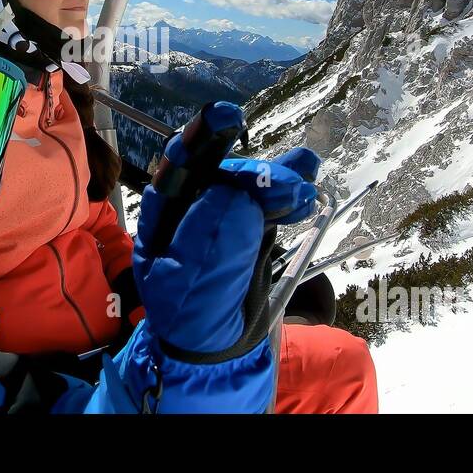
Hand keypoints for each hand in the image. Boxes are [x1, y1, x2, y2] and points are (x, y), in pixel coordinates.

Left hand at [134, 143, 320, 358]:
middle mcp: (192, 210)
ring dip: (279, 180)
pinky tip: (308, 180)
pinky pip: (273, 204)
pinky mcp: (254, 230)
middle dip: (254, 173)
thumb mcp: (190, 287)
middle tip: (288, 184)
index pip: (178, 170)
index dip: (200, 139)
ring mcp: (226, 218)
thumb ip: (209, 240)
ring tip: (304, 184)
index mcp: (163, 219)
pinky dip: (291, 193)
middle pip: (223, 174)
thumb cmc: (193, 323)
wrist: (221, 355)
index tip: (225, 117)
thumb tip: (234, 191)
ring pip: (252, 186)